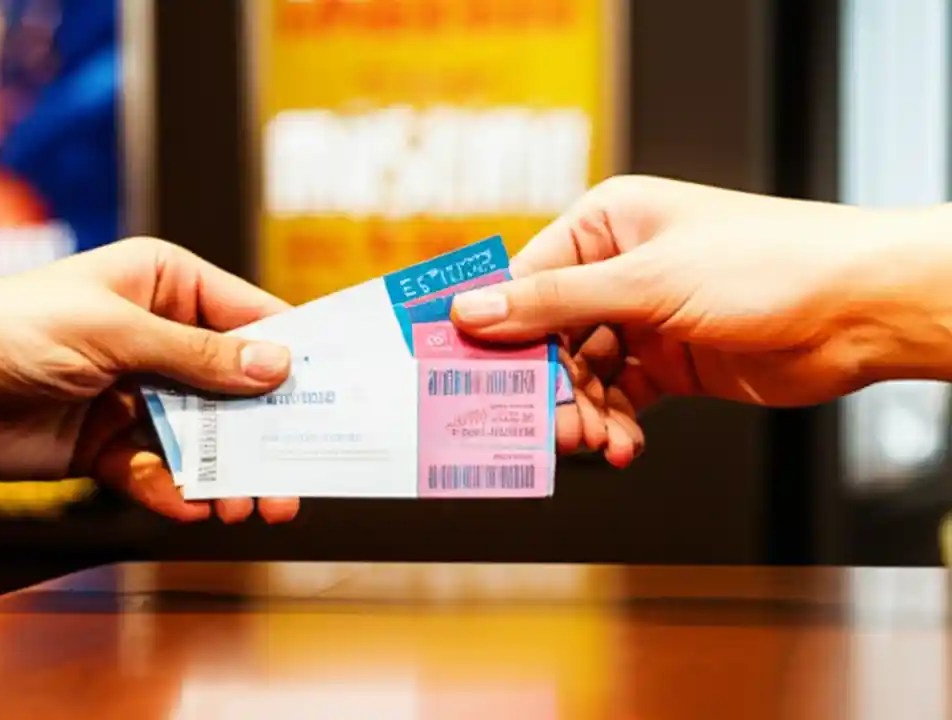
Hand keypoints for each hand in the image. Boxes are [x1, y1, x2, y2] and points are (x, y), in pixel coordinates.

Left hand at [0, 237, 297, 523]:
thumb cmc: (10, 330)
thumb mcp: (115, 335)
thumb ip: (198, 359)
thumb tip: (279, 367)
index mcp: (164, 285)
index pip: (250, 317)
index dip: (295, 355)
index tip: (339, 396)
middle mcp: (156, 337)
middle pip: (233, 388)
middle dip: (263, 434)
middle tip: (293, 480)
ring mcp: (133, 392)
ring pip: (201, 437)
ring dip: (224, 473)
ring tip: (244, 507)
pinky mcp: (107, 442)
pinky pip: (157, 470)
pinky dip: (173, 491)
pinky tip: (187, 509)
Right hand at [451, 175, 950, 464]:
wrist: (861, 309)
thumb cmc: (766, 264)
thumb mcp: (648, 282)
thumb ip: (554, 304)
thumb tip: (472, 313)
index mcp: (607, 225)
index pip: (526, 280)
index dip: (494, 330)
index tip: (463, 374)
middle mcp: (619, 269)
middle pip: (550, 336)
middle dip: (547, 385)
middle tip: (543, 428)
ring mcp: (645, 318)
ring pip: (584, 375)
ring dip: (585, 413)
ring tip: (596, 442)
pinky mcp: (671, 363)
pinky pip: (622, 399)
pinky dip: (617, 426)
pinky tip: (624, 446)